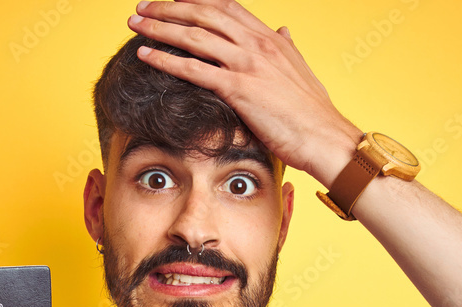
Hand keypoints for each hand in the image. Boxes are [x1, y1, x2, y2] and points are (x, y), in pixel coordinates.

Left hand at [127, 0, 361, 188]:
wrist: (325, 137)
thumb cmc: (313, 113)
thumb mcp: (301, 71)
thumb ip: (288, 48)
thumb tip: (284, 30)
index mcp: (270, 38)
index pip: (226, 7)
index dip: (196, 1)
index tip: (173, 1)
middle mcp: (257, 44)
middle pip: (204, 13)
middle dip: (169, 8)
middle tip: (142, 9)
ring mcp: (248, 64)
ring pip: (194, 36)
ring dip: (160, 27)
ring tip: (135, 26)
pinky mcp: (239, 88)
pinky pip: (194, 69)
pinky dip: (165, 59)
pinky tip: (145, 55)